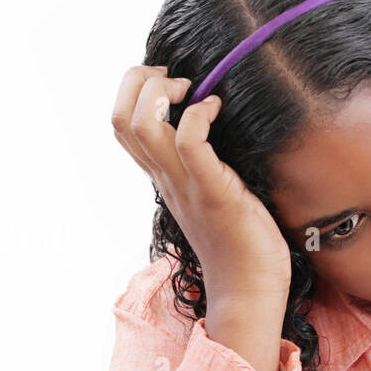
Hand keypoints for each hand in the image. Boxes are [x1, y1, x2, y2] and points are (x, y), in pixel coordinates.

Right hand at [110, 65, 293, 302]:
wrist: (250, 291)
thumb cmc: (242, 244)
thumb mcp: (212, 195)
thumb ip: (204, 168)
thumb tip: (216, 134)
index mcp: (163, 178)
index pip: (122, 127)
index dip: (135, 92)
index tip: (172, 84)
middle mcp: (166, 179)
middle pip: (120, 119)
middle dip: (140, 81)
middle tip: (177, 79)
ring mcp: (185, 186)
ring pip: (143, 126)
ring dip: (162, 92)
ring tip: (192, 89)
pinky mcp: (213, 193)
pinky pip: (190, 143)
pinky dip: (199, 115)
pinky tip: (217, 109)